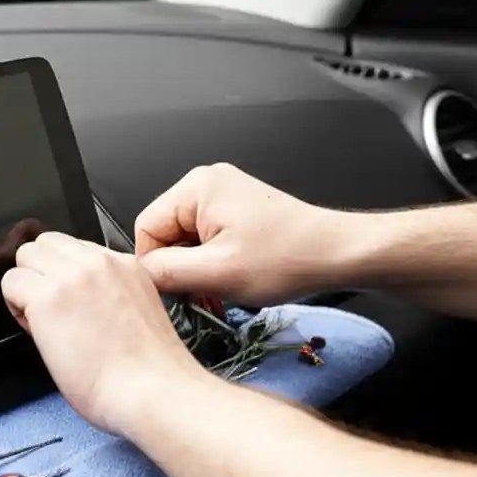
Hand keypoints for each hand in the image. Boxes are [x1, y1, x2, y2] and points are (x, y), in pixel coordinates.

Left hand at [1, 232, 206, 432]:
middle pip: (46, 243)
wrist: (150, 390)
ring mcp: (71, 277)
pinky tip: (36, 331)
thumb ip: (110, 292)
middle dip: (41, 271)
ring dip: (26, 285)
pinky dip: (15, 306)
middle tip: (49, 309)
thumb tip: (78, 298)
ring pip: (25, 256)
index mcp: (125, 265)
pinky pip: (10, 283)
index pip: (76, 248)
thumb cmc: (148, 371)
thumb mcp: (138, 310)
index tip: (70, 302)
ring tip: (41, 320)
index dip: (64, 274)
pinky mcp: (47, 299)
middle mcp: (98, 262)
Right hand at [134, 163, 352, 304]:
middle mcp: (208, 183)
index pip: (146, 227)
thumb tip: (138, 275)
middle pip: (165, 233)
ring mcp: (225, 196)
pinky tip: (230, 280)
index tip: (173, 290)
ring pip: (186, 240)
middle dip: (179, 267)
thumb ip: (166, 273)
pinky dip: (212, 263)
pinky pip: (207, 239)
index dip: (153, 264)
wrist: (337, 254)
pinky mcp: (239, 211)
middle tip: (202, 292)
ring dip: (197, 269)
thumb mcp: (216, 273)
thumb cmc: (286, 258)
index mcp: (197, 187)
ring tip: (221, 288)